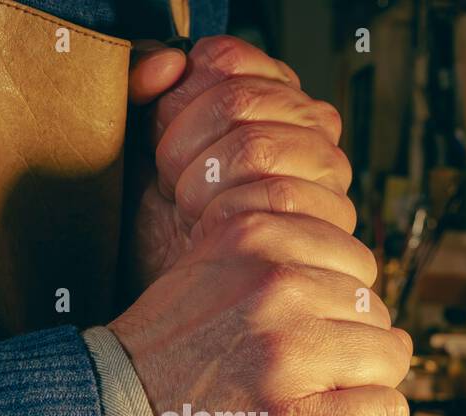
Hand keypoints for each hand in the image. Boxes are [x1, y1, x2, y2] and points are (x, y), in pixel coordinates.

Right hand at [110, 211, 411, 415]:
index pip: (354, 261)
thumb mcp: (205, 272)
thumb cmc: (156, 363)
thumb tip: (351, 282)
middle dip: (347, 349)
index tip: (300, 331)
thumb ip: (275, 260)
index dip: (333, 305)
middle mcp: (277, 286)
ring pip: (387, 362)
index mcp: (254, 237)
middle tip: (295, 378)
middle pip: (374, 312)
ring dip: (356, 390)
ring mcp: (290, 354)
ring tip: (302, 405)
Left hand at [125, 36, 355, 292]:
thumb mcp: (132, 147)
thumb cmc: (155, 224)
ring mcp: (324, 175)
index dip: (174, 103)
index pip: (224, 61)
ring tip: (192, 216)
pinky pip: (277, 196)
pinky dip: (228, 217)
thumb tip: (169, 62)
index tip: (157, 148)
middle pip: (238, 101)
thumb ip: (140, 85)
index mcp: (272, 94)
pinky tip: (215, 240)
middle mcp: (310, 130)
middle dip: (182, 148)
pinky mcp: (332, 229)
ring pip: (257, 146)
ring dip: (201, 186)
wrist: (170, 304)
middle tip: (173, 190)